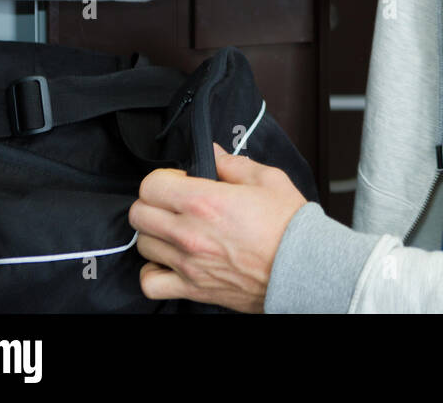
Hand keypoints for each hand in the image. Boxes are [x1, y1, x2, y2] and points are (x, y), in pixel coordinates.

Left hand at [129, 142, 308, 312]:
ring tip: (175, 230)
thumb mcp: (268, 179)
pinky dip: (152, 271)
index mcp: (205, 201)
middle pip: (139, 213)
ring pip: (142, 244)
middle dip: (153, 202)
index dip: (163, 178)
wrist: (302, 268)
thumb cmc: (289, 226)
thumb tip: (213, 154)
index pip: (151, 185)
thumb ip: (233, 164)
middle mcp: (189, 232)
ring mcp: (188, 263)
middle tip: (175, 203)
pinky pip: (150, 282)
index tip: (179, 182)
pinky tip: (168, 260)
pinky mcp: (193, 288)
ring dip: (155, 233)